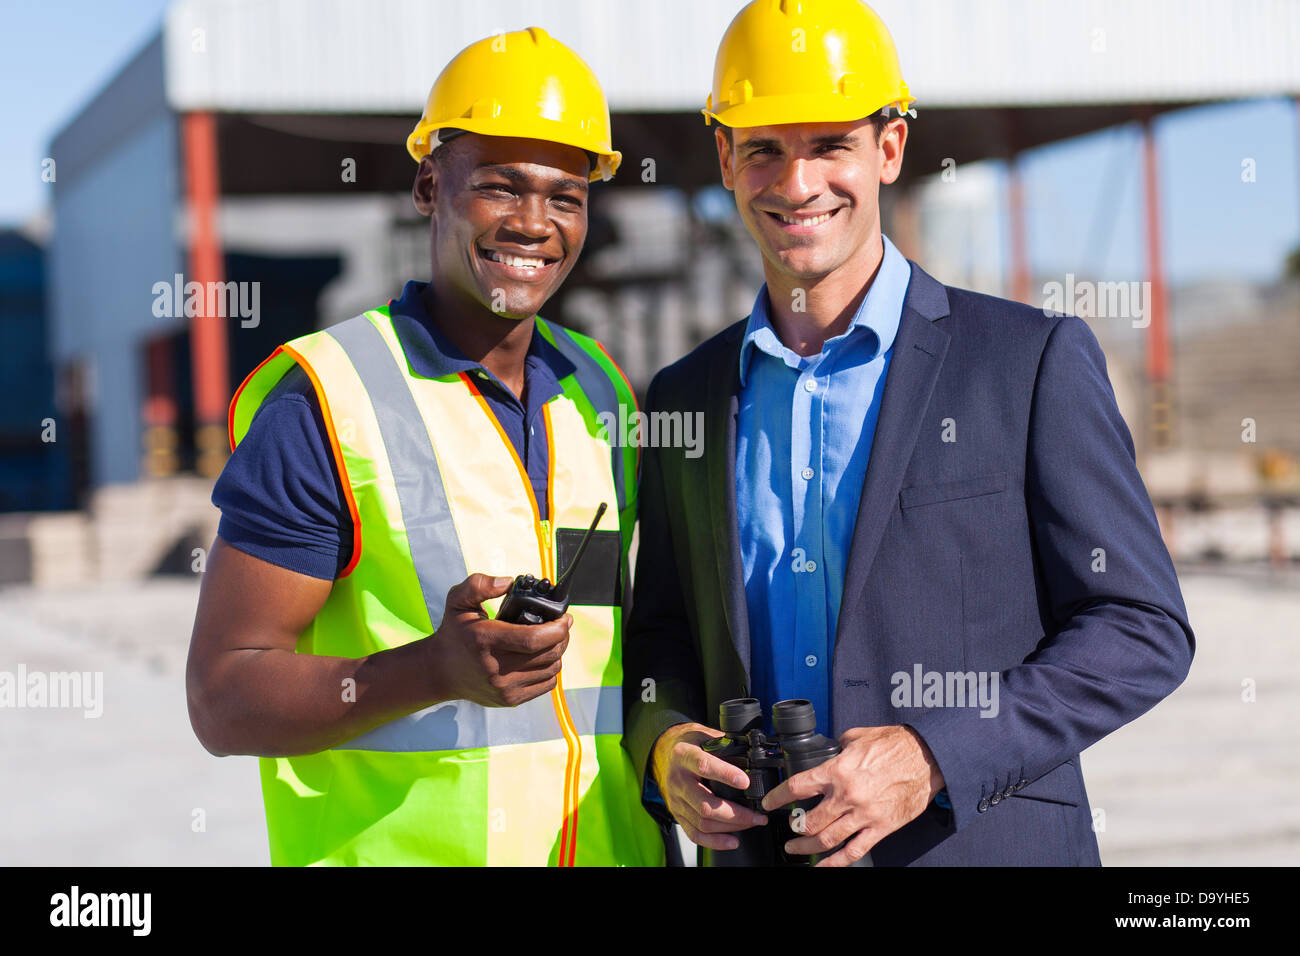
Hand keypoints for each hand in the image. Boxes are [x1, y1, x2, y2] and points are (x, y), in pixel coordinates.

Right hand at [424, 573, 571, 707]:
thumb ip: (479, 585)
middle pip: (548, 654)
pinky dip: (550, 669)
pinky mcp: (509, 700)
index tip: (565, 618)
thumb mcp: (458, 601)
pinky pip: (546, 684)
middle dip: (562, 637)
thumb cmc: (454, 633)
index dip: (557, 629)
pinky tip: (542, 658)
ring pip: (551, 669)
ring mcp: (503, 687)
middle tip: (561, 625)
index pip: (533, 639)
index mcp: (484, 639)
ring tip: (552, 640)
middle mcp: (495, 667)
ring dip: (558, 652)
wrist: (440, 671)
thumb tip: (508, 583)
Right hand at [650, 723, 768, 849]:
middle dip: (736, 814)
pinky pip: (695, 834)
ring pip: (703, 822)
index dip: (725, 774)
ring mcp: (676, 800)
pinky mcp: (678, 814)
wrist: (663, 752)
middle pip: (705, 805)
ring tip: (752, 823)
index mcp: (684, 756)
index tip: (745, 782)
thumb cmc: (689, 743)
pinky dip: (715, 842)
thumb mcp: (704, 734)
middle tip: (758, 815)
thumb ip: (724, 743)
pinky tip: (732, 841)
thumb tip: (752, 751)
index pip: (704, 766)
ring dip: (731, 827)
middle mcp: (678, 780)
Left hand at [761, 725, 943, 866]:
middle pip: (809, 821)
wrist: (927, 757)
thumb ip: (837, 747)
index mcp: (837, 770)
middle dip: (794, 828)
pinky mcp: (881, 828)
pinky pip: (854, 851)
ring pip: (827, 840)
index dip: (778, 797)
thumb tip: (829, 750)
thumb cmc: (895, 745)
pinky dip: (835, 863)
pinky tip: (823, 866)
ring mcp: (864, 815)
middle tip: (788, 830)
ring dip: (807, 847)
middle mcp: (847, 795)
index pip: (798, 787)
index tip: (770, 803)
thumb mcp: (858, 736)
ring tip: (796, 848)